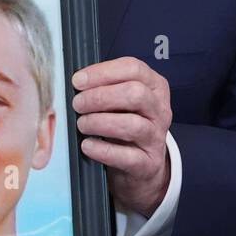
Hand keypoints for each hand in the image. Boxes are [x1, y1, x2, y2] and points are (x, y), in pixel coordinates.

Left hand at [72, 56, 171, 216]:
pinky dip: (103, 150)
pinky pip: (127, 156)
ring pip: (132, 125)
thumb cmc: (124, 125)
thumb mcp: (121, 102)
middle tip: (78, 104)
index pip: (133, 69)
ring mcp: (156, 137)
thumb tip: (76, 83)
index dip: (102, 72)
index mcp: (154, 86)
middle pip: (135, 94)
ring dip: (100, 122)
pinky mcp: (148, 163)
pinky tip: (88, 145)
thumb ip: (105, 88)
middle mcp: (159, 110)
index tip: (78, 80)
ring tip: (82, 124)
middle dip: (100, 97)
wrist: (141, 167)